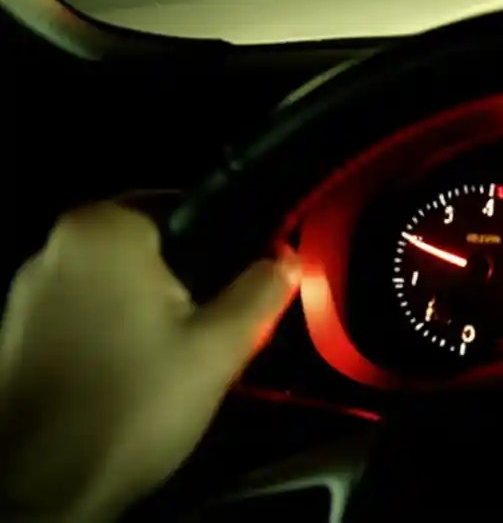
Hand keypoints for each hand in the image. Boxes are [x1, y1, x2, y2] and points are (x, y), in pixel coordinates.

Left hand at [0, 203, 297, 521]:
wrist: (43, 485)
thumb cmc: (135, 400)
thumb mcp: (221, 346)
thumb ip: (261, 291)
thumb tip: (286, 260)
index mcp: (104, 230)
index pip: (184, 206)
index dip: (226, 244)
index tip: (248, 283)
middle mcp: (56, 246)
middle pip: (149, 249)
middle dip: (188, 284)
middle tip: (218, 331)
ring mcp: (27, 293)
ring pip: (117, 286)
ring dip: (151, 314)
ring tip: (179, 361)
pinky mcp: (17, 335)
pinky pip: (87, 316)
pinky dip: (117, 336)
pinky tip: (138, 377)